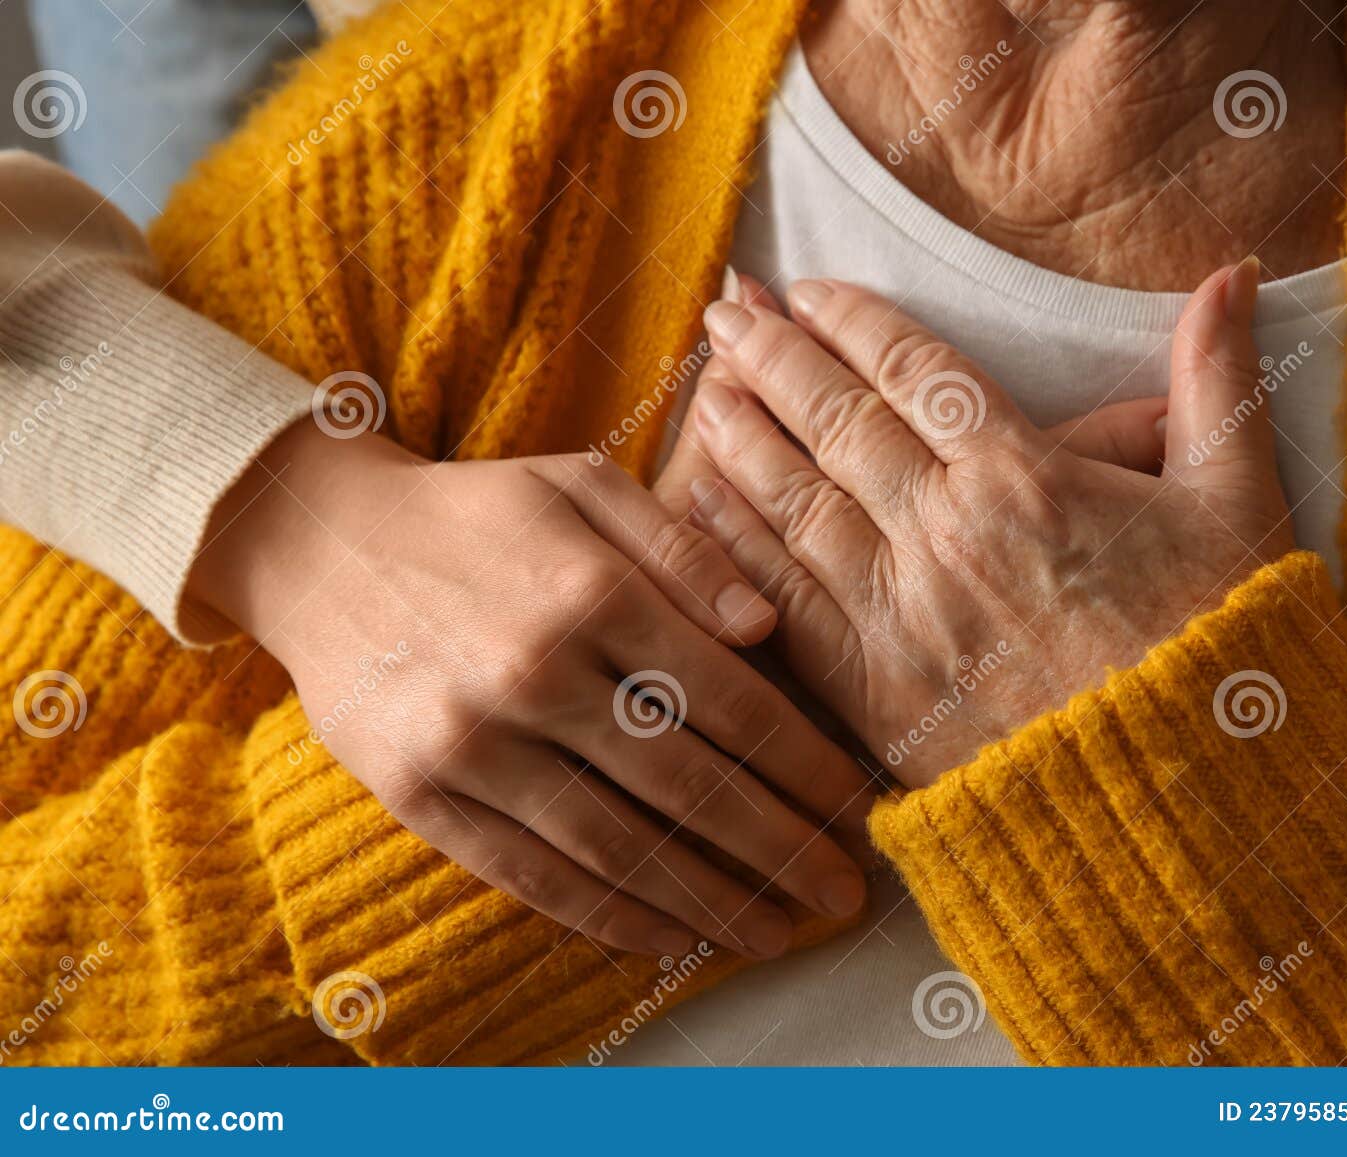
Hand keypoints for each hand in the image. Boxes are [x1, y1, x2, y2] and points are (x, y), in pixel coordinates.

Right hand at [189, 418, 870, 958]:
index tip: (853, 806)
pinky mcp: (420, 797)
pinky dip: (612, 916)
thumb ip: (681, 549)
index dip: (802, 766)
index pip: (729, 702)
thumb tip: (766, 628)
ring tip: (777, 932)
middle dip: (780, 849)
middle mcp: (535, 674)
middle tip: (841, 893)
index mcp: (591, 593)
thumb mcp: (582, 484)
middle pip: (688, 787)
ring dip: (710, 902)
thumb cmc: (476, 513)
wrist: (318, 543)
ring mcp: (471, 745)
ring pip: (618, 849)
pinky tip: (672, 937)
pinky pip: (533, 875)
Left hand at [658, 263, 1293, 787]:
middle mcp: (945, 533)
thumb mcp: (1239, 504)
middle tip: (727, 310)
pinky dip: (735, 545)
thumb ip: (1218, 382)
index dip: (853, 321)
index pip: (914, 372)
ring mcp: (901, 613)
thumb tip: (1233, 274)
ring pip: (794, 502)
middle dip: (775, 356)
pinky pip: (785, 600)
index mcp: (1025, 476)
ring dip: (741, 435)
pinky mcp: (873, 692)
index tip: (808, 291)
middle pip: (837, 422)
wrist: (1189, 800)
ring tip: (702, 386)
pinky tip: (699, 507)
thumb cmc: (1218, 649)